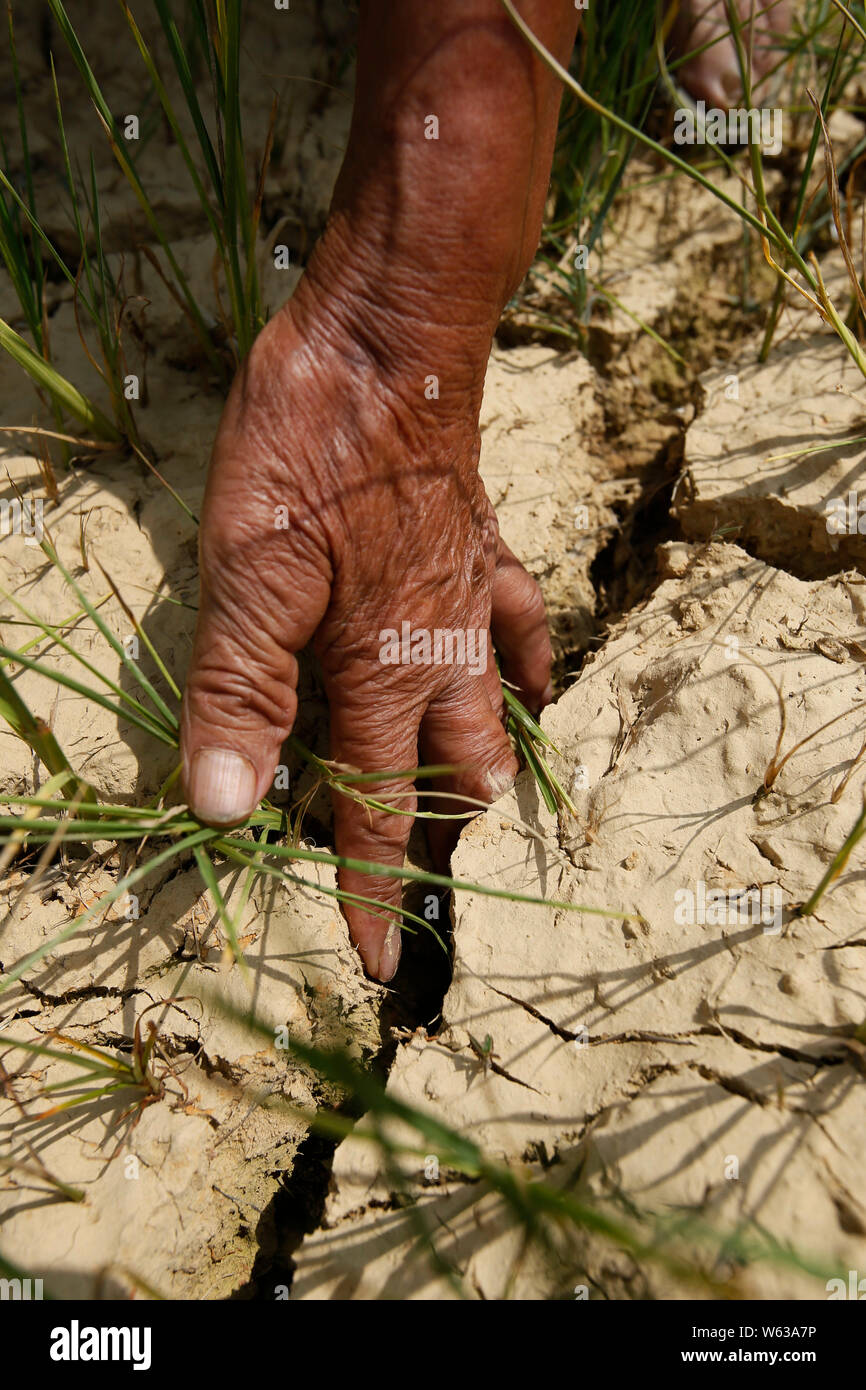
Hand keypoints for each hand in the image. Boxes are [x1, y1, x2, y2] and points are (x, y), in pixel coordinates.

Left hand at [179, 264, 552, 980]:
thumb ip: (242, 690)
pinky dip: (530, 672)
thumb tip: (229, 809)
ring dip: (483, 771)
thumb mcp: (247, 572)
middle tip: (413, 879)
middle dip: (435, 840)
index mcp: (377, 674)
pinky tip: (530, 691)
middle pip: (453, 777)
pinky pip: (527, 629)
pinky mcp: (485, 553)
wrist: (389, 346)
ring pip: (498, 717)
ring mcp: (470, 606)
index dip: (371, 892)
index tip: (381, 964)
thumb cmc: (309, 454)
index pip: (373, 811)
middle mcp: (437, 656)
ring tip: (466, 810)